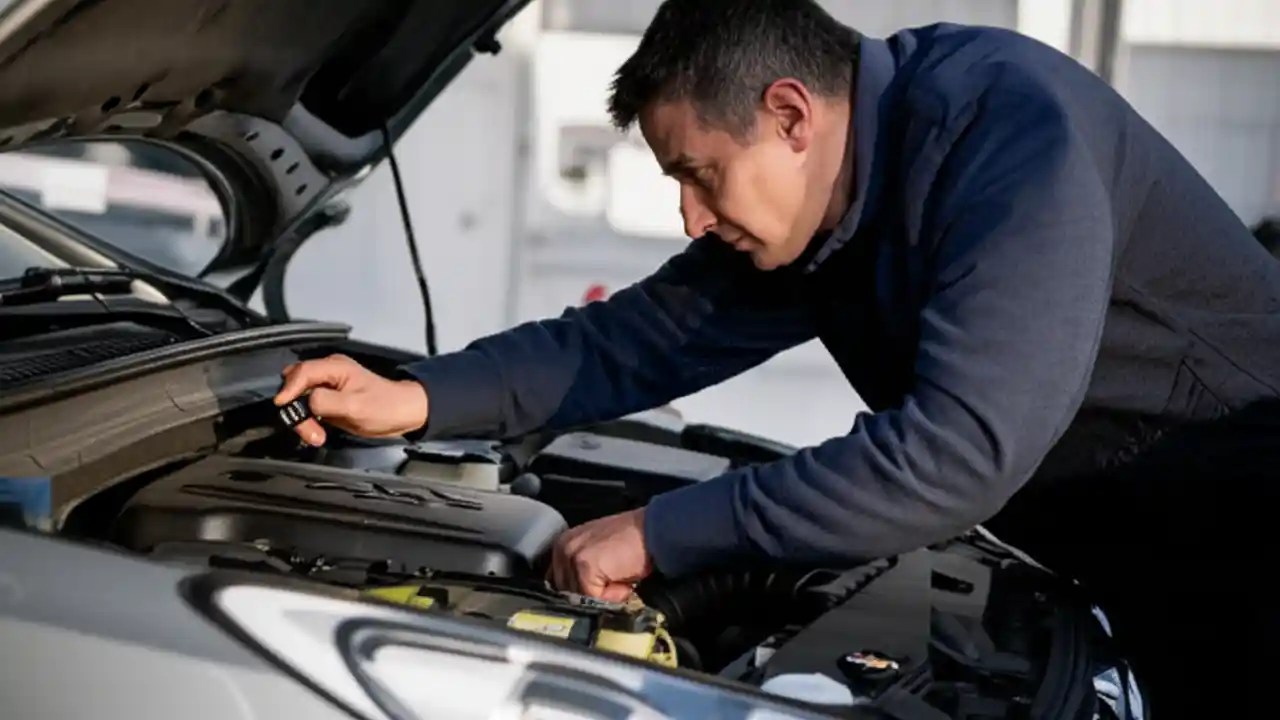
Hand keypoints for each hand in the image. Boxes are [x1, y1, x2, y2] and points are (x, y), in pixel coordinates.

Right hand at [274, 354, 428, 445]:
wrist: (402, 415)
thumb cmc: (385, 406)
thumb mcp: (355, 405)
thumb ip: (327, 401)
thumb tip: (307, 401)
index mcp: (335, 367)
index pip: (302, 372)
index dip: (289, 388)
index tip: (282, 405)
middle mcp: (327, 374)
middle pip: (296, 385)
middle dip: (296, 408)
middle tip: (308, 430)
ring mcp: (327, 388)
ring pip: (299, 400)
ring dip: (302, 419)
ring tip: (316, 436)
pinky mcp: (328, 402)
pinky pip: (308, 410)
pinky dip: (308, 422)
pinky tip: (317, 434)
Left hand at [548, 508, 653, 601]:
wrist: (654, 531)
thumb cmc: (632, 542)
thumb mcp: (599, 551)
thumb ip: (582, 569)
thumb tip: (580, 596)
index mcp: (563, 544)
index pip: (561, 582)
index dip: (582, 590)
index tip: (602, 586)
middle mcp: (562, 548)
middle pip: (567, 591)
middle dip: (592, 593)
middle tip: (616, 579)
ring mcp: (572, 556)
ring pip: (580, 596)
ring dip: (604, 594)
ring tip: (621, 577)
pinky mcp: (585, 566)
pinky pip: (593, 597)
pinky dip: (613, 594)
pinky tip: (625, 579)